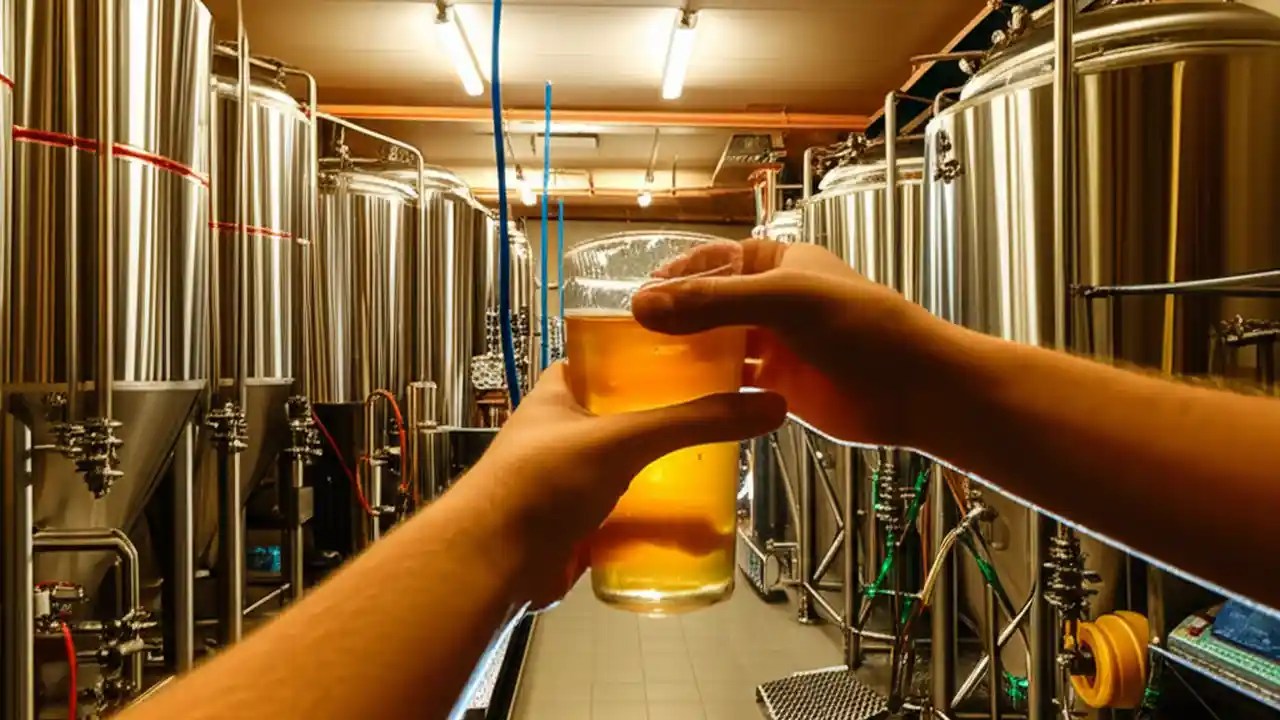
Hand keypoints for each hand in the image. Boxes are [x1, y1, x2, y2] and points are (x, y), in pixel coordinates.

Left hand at [468, 363, 785, 606]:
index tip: (698, 355)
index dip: (652, 355)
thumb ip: (694, 420)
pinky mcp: (582, 528)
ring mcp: (574, 483)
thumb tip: (758, 406)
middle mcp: (567, 435)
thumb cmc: (528, 488)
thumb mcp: (622, 437)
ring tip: (719, 471)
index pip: (612, 357)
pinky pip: (631, 522)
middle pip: (633, 418)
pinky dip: (662, 528)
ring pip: (635, 472)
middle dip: (675, 423)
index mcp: (562, 393)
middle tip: (720, 417)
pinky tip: (695, 533)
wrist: (490, 567)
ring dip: (672, 476)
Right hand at [633, 239, 950, 447]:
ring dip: (689, 353)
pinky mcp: (781, 387)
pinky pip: (735, 383)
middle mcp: (775, 303)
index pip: (716, 259)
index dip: (679, 272)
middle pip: (711, 303)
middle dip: (676, 315)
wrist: (916, 390)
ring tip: (647, 365)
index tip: (641, 291)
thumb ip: (713, 302)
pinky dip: (710, 388)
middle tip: (634, 332)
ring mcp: (778, 346)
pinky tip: (684, 396)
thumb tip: (646, 305)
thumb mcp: (784, 301)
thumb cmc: (867, 329)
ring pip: (720, 344)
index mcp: (780, 265)